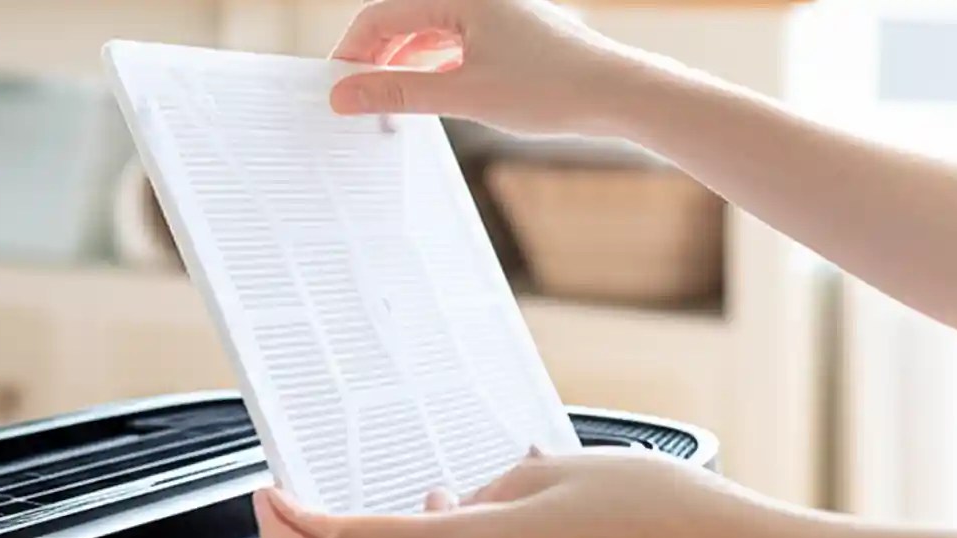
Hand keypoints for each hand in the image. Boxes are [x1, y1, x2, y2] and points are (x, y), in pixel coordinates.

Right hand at [327, 0, 660, 134]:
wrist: (620, 94)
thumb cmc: (553, 88)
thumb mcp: (465, 95)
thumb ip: (400, 92)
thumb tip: (346, 93)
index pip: (381, 14)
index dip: (352, 52)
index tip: (336, 88)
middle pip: (404, 21)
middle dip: (376, 60)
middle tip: (356, 100)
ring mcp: (498, 15)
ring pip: (432, 34)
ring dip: (406, 66)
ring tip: (388, 103)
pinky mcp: (514, 36)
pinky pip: (459, 45)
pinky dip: (437, 69)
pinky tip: (432, 96)